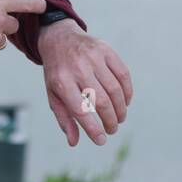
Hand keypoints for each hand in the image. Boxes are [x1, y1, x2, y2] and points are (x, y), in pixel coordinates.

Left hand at [39, 20, 132, 146]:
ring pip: (115, 89)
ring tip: (119, 119)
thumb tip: (74, 142)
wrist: (59, 38)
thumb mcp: (53, 94)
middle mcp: (78, 68)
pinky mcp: (106, 50)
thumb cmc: (57, 73)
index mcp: (62, 82)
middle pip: (101, 101)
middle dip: (111, 121)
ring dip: (121, 109)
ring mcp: (93, 57)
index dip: (93, 128)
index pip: (81, 110)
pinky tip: (125, 102)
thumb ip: (64, 118)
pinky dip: (127, 92)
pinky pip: (123, 74)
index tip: (102, 140)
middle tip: (112, 129)